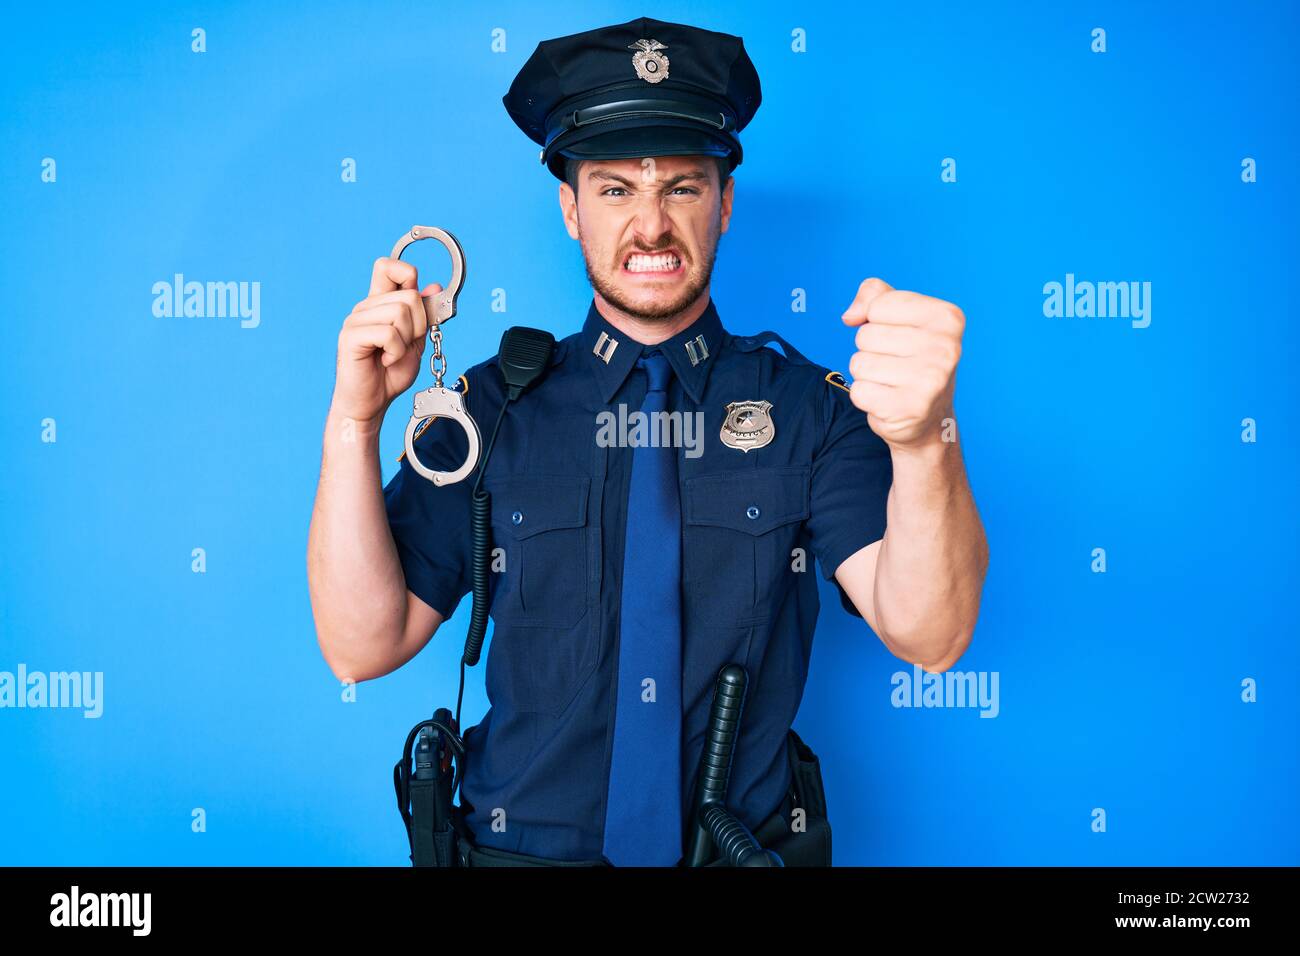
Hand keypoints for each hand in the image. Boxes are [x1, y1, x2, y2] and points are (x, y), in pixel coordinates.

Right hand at [332, 257, 441, 426]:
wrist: (371, 402)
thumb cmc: (389, 374)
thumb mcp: (415, 341)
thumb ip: (423, 316)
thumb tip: (435, 286)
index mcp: (379, 304)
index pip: (388, 266)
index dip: (408, 274)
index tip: (420, 303)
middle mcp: (365, 307)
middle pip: (409, 295)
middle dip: (418, 325)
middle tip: (405, 345)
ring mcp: (356, 320)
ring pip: (400, 312)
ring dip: (406, 340)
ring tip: (393, 354)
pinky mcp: (351, 336)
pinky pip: (388, 333)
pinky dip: (396, 351)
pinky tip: (386, 360)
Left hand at [841, 277, 964, 451]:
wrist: (931, 418)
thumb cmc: (911, 359)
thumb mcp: (899, 316)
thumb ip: (873, 295)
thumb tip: (850, 316)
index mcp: (947, 318)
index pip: (879, 304)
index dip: (876, 320)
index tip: (899, 336)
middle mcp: (945, 349)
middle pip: (866, 335)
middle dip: (870, 350)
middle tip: (896, 364)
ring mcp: (929, 381)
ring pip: (859, 363)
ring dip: (866, 374)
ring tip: (892, 382)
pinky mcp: (909, 409)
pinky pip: (858, 391)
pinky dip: (866, 397)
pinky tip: (888, 401)